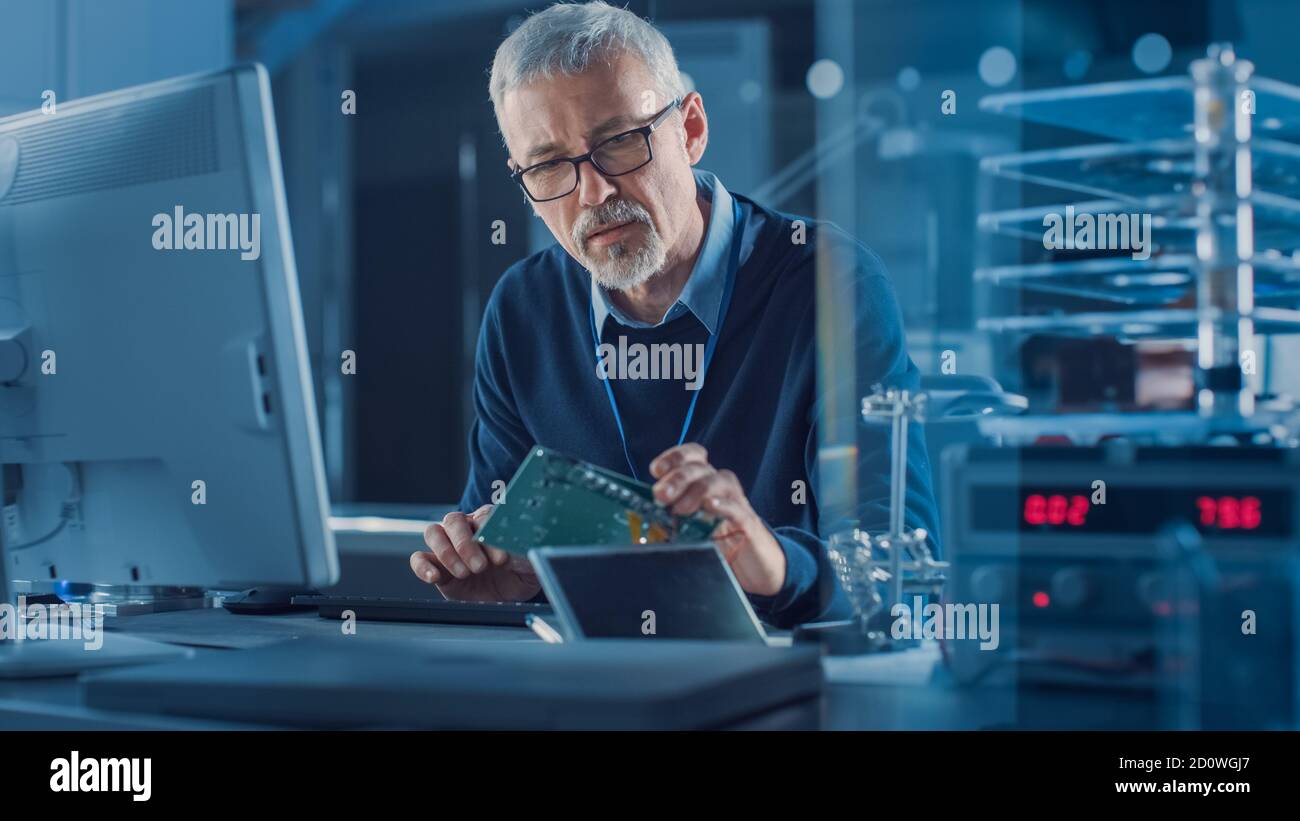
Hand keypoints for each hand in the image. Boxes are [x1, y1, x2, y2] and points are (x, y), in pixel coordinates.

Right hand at [409, 504, 540, 601]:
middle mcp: (466, 528)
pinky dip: (423, 566)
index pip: (483, 517)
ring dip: (447, 553)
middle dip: (466, 544)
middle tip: (480, 566)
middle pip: (454, 521)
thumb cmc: (520, 573)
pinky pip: (419, 558)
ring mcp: (449, 546)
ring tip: (464, 573)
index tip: (501, 557)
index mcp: (489, 521)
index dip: (489, 535)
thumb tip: (510, 551)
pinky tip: (434, 577)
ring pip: (434, 533)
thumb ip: (523, 555)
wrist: (509, 597)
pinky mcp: (437, 566)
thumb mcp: (529, 564)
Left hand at [650, 443, 785, 596]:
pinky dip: (722, 504)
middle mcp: (719, 485)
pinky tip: (710, 506)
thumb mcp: (687, 526)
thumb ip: (666, 518)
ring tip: (680, 509)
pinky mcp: (747, 522)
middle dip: (677, 478)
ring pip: (718, 481)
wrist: (753, 564)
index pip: (692, 455)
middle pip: (699, 468)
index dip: (674, 457)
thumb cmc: (716, 541)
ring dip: (696, 491)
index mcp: (703, 481)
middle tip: (661, 495)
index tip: (656, 470)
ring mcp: (735, 501)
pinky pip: (736, 507)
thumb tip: (637, 520)